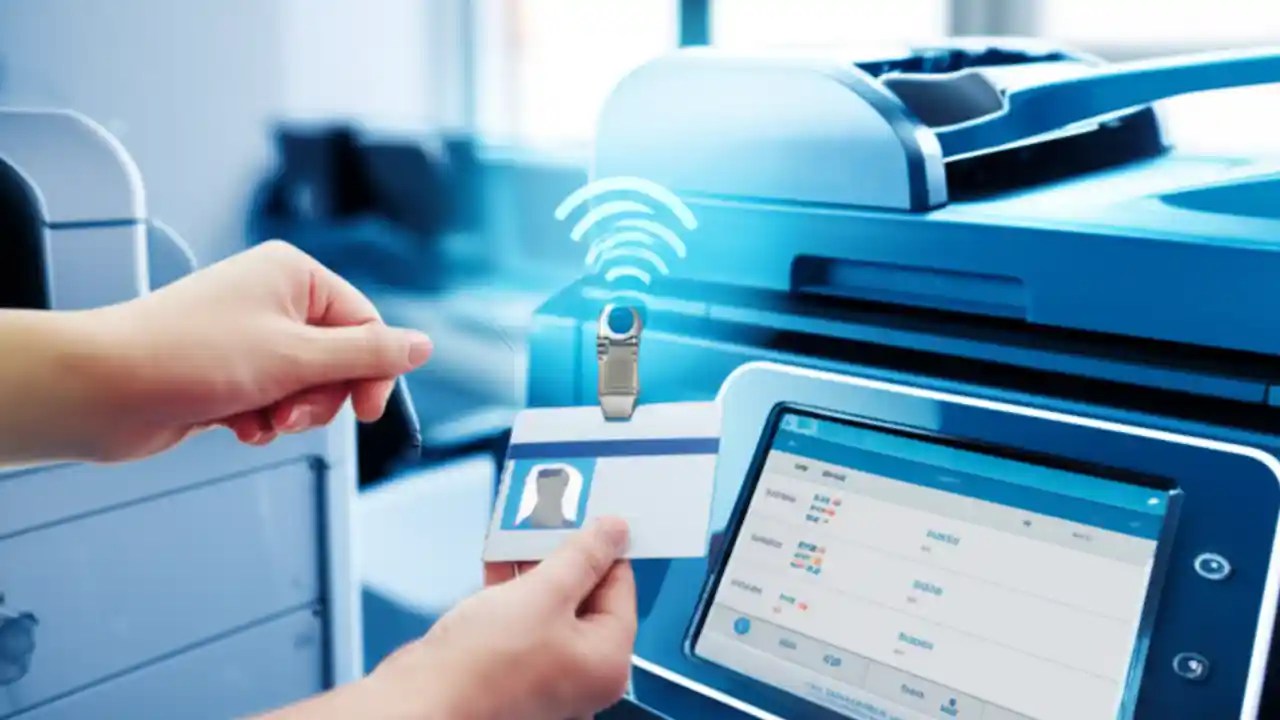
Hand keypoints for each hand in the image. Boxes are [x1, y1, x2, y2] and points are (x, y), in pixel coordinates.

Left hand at [73, 240, 430, 459]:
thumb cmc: (187, 356)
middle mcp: (273, 299)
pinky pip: (273, 401)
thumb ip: (367, 354)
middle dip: (322, 397)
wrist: (103, 389)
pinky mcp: (228, 371)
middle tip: (293, 411)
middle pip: (339, 359)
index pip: (366, 324)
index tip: (365, 410)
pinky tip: (235, 425)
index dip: (371, 372)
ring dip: (291, 412)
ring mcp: (249, 336)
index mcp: (294, 275)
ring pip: (307, 386)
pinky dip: (261, 420)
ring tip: (259, 418)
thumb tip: (422, 345)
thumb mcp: (297, 357)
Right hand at [365, 517, 637, 719]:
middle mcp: (581, 671)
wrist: (424, 700)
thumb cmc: (482, 667)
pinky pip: (524, 619)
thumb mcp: (544, 593)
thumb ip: (583, 557)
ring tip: (520, 535)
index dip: (603, 547)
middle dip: (563, 555)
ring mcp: (546, 672)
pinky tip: (498, 563)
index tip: (589, 517)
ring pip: (550, 605)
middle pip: (585, 595)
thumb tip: (613, 533)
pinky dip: (512, 591)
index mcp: (606, 660)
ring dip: (533, 568)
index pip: (620, 586)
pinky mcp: (512, 668)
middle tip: (552, 520)